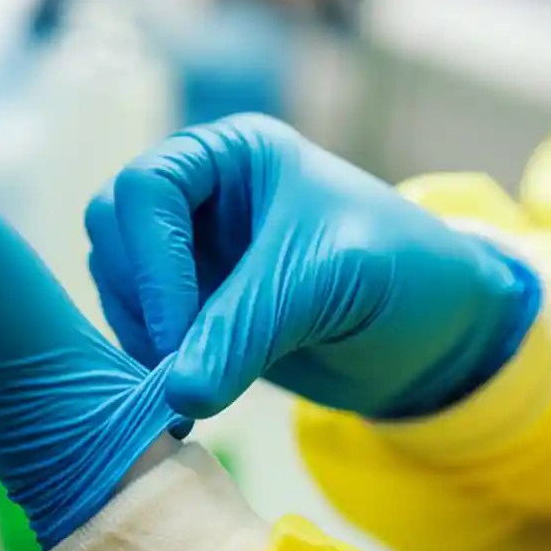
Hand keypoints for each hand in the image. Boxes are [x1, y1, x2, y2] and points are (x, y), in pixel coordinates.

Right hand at [87, 113, 540, 418]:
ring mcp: (193, 250)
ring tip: (191, 384)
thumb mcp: (325, 287)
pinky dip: (152, 361)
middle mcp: (202, 194)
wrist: (436, 333)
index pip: (147, 188)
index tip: (180, 334)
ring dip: (140, 334)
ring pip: (117, 281)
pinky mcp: (195, 304)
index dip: (151, 262)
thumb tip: (176, 394)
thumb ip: (246, 331)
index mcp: (232, 155)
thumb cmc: (402, 273)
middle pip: (114, 228)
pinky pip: (140, 325)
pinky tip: (189, 395)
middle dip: (138, 296)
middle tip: (176, 361)